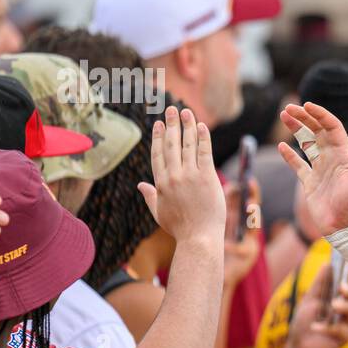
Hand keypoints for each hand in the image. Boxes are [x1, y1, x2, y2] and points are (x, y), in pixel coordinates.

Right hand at [137, 106, 224, 245]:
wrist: (199, 238)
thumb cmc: (180, 229)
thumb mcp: (159, 213)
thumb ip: (150, 196)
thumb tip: (140, 185)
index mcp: (160, 184)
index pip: (158, 154)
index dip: (157, 137)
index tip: (158, 124)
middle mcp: (174, 177)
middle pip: (170, 145)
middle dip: (170, 125)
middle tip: (171, 109)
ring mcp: (190, 176)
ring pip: (187, 145)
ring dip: (187, 126)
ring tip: (186, 112)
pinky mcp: (207, 177)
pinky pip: (204, 153)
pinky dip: (203, 138)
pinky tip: (201, 126)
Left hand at [223, 178, 261, 288]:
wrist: (213, 277)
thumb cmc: (213, 251)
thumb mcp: (215, 228)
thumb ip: (218, 211)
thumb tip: (219, 190)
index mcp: (239, 224)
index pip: (246, 202)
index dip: (248, 190)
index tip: (246, 178)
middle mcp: (248, 232)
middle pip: (254, 211)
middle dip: (255, 196)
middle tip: (252, 183)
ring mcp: (251, 244)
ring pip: (255, 227)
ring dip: (254, 216)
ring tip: (250, 207)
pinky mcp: (248, 257)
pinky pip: (242, 249)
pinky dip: (234, 246)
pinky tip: (227, 244)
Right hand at [278, 101, 347, 234]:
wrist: (347, 230)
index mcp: (344, 156)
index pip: (331, 128)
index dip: (320, 115)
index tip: (307, 106)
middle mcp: (332, 159)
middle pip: (317, 132)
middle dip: (304, 118)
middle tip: (288, 108)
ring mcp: (320, 170)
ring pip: (306, 144)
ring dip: (296, 129)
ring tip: (284, 116)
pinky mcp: (310, 184)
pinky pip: (298, 165)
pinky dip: (290, 156)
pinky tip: (282, 146)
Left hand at [281, 264, 347, 347]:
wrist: (297, 345)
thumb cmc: (304, 321)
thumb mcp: (309, 300)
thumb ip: (319, 284)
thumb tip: (327, 264)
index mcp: (339, 300)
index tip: (346, 270)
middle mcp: (347, 311)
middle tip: (341, 288)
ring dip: (345, 306)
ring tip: (333, 305)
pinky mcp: (345, 338)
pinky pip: (341, 330)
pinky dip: (327, 327)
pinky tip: (314, 326)